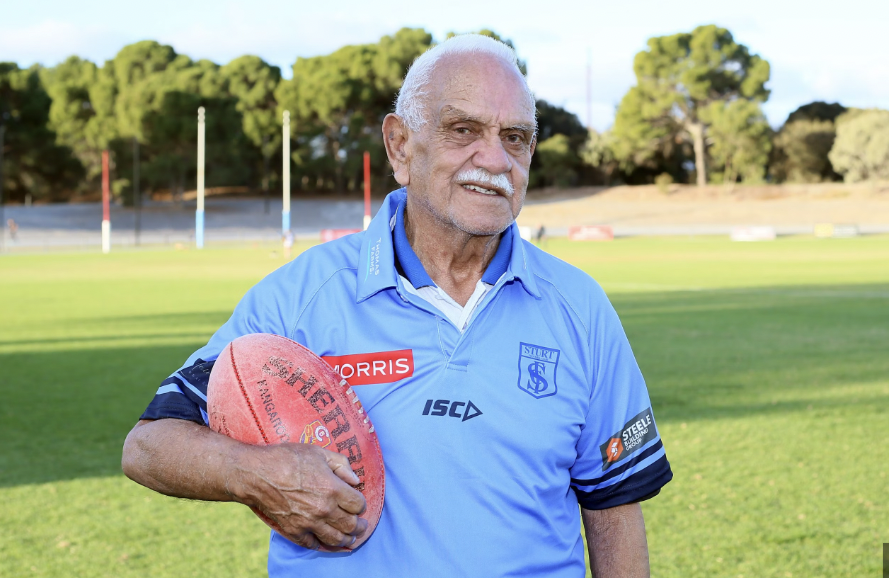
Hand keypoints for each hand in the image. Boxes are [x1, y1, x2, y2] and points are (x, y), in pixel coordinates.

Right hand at [231, 443, 368, 549]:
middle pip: (351, 525)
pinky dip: (323, 545)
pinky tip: (327, 542)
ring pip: (336, 538)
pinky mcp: (294, 531)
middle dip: (360, 526)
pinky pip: (314, 544)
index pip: (358, 504)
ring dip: (346, 539)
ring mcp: (309, 523)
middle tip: (362, 526)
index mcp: (332, 488)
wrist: (256, 474)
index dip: (361, 504)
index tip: (358, 502)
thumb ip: (340, 464)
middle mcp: (324, 509)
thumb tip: (355, 479)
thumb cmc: (286, 458)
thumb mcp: (317, 452)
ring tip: (350, 538)